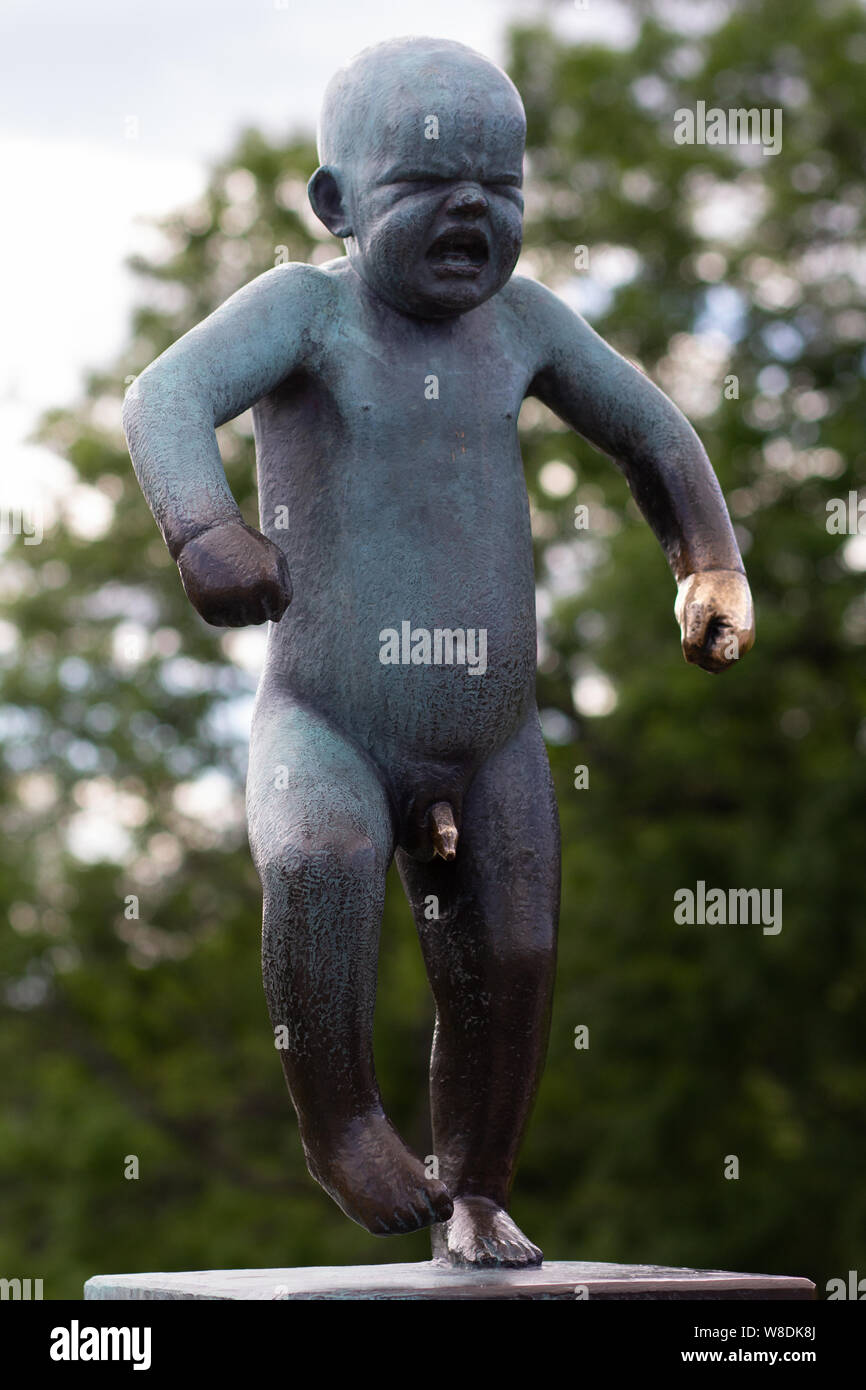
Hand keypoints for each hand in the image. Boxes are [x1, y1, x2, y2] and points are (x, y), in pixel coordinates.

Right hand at [176, 520, 291, 626]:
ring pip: (240, 622)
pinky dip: (220, 610)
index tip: (256, 581)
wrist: (204, 531)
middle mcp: (250, 594)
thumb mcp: (273, 557)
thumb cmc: (243, 544)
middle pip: (258, 618)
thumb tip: (277, 618)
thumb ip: (283, 588)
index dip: (267, 600)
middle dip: (253, 605)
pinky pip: (220, 621)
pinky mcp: (207, 607)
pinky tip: (217, 588)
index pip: (276, 611)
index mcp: (270, 583)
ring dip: (237, 608)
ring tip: (229, 583)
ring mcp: (228, 601)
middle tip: (240, 581)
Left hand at [675, 569, 754, 672]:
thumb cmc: (704, 589)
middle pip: (713, 666)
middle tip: (698, 623)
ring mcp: (739, 642)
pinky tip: (704, 624)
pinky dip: (703, 643)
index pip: (713, 661)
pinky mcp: (732, 639)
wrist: (714, 570)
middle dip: (700, 650)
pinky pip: (712, 654)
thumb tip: (693, 660)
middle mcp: (744, 644)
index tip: (697, 624)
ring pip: (711, 662)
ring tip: (703, 622)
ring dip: (701, 646)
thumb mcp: (693, 612)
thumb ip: (692, 640)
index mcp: (740, 638)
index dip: (698, 649)